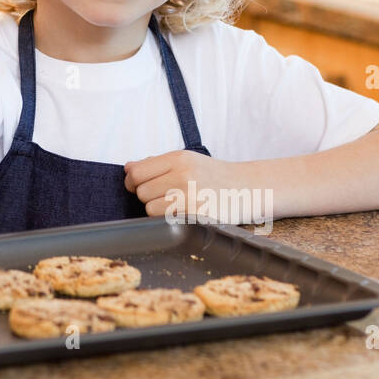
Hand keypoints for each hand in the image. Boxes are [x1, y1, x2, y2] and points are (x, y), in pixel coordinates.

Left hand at [124, 150, 252, 220]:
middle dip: (149, 196)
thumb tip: (127, 169)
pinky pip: (165, 221)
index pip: (136, 172)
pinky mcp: (197, 216)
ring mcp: (190, 196)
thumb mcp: (187, 160)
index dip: (133, 181)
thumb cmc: (214, 175)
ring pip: (149, 208)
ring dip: (158, 210)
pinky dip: (169, 220)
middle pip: (141, 191)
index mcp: (178, 158)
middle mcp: (183, 175)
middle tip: (168, 196)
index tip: (139, 186)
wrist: (250, 187)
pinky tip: (184, 214)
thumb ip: (155, 164)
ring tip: (178, 205)